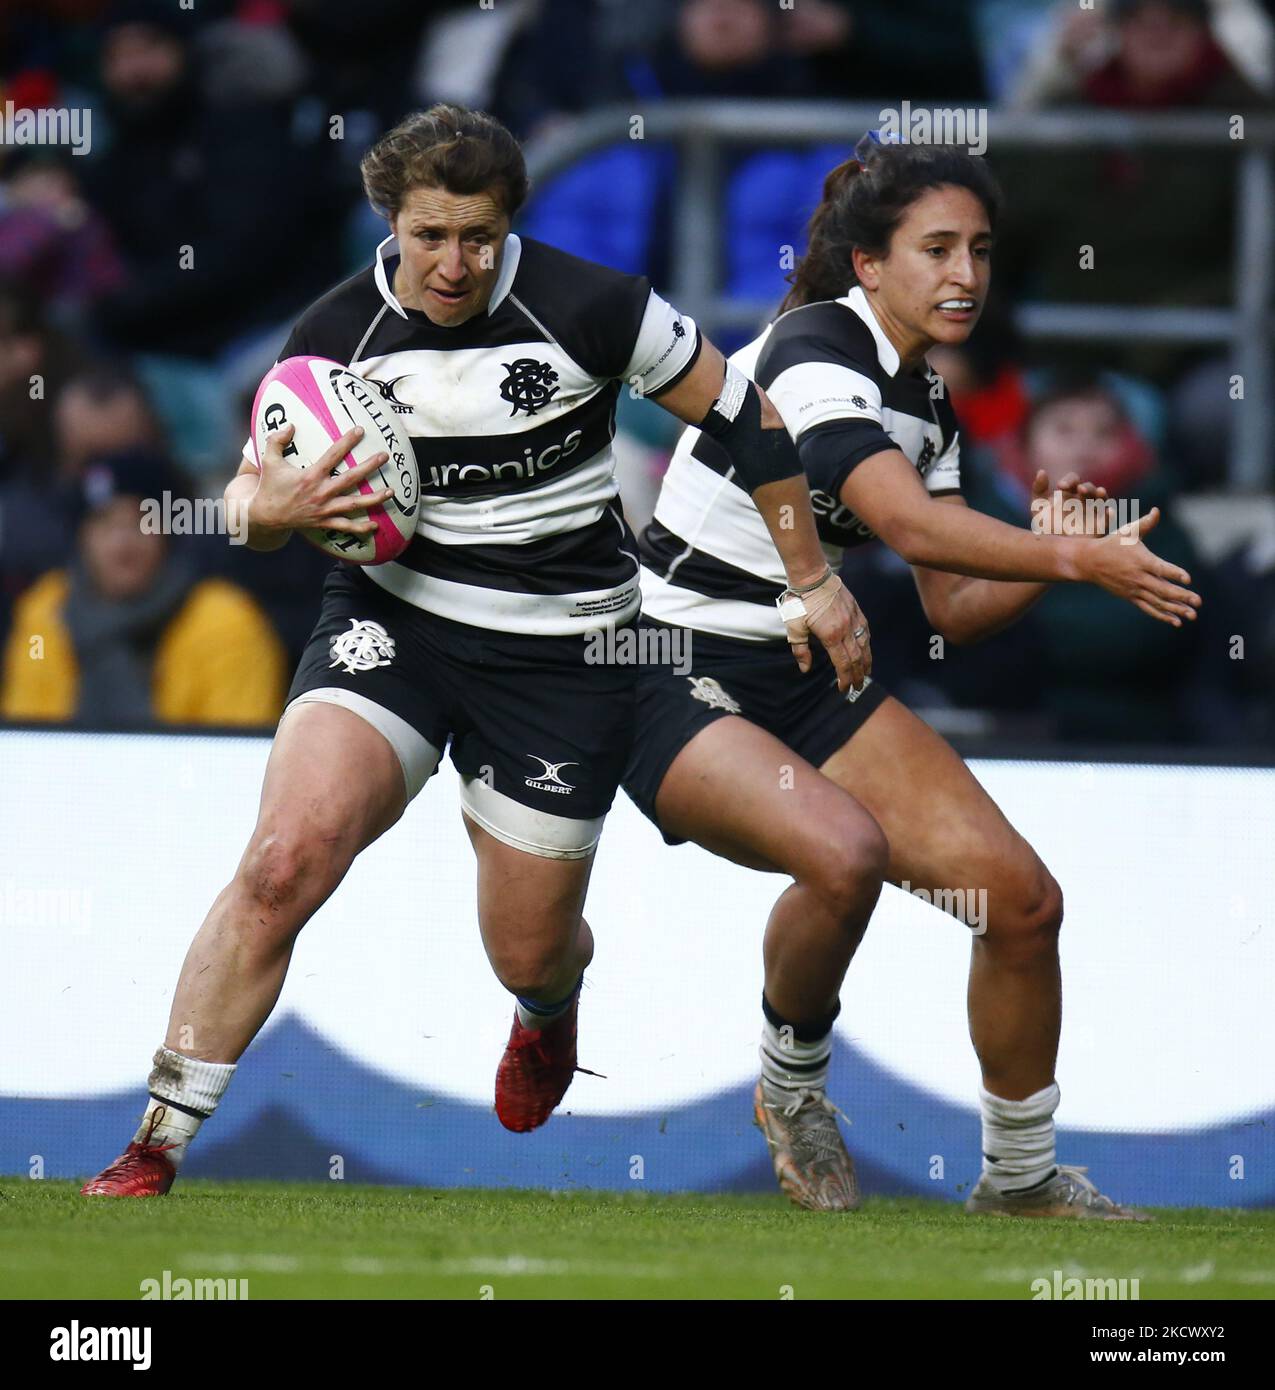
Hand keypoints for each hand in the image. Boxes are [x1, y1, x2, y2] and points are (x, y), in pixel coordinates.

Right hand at [247, 422, 393, 535]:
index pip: (333, 455)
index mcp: (310, 476)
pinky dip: (360, 528)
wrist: (265, 516)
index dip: (347, 442)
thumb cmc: (269, 486)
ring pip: (354, 504)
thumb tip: (290, 425)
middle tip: (384, 456)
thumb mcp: (268, 460)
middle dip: (369, 467)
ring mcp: (324, 509)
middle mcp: (321, 493)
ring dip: (374, 499)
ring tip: (391, 491)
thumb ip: (276, 440)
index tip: (360, 430)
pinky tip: (375, 525)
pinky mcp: (324, 522)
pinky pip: (345, 526)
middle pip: (350, 479)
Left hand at [778, 569, 871, 692]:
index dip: (845, 678)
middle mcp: (846, 628)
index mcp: (831, 635)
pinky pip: (866, 631)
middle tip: (857, 687)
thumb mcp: (794, 627)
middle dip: (858, 675)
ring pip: (865, 645)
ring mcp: (854, 618)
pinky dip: (868, 644)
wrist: (812, 576)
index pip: (843, 663)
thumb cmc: (799, 601)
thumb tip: (805, 668)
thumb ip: (800, 649)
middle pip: (857, 658)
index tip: (844, 689)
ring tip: (866, 673)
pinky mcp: (856, 610)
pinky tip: (867, 650)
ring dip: (867, 662)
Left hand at [1030, 468, 1111, 536]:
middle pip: (1089, 487)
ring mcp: (1093, 512)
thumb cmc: (1046, 527)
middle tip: (1080, 490)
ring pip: (1101, 499)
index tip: (1061, 487)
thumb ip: (1038, 489)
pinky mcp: (1099, 526)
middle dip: (1086, 487)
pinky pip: (1107, 519)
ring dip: (1101, 494)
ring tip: (1099, 493)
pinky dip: (1109, 514)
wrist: (1053, 549)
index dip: (1069, 480)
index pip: (1073, 480)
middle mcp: (1083, 499)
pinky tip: (1108, 511)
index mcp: (1070, 493)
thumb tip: (1041, 471)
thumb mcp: (1038, 508)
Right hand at [1081, 507, 1200, 626]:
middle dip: (1181, 596)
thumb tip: (1157, 511)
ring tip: (1192, 615)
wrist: (1088, 562)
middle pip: (1162, 589)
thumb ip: (1145, 523)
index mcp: (1141, 560)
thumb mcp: (1127, 531)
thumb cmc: (1111, 543)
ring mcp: (1134, 589)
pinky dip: (1162, 615)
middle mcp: (1138, 577)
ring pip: (1158, 602)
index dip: (1174, 574)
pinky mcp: (1130, 596)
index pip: (1160, 568)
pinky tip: (1176, 622)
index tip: (1188, 579)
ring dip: (1176, 609)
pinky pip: (1148, 608)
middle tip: (1198, 601)